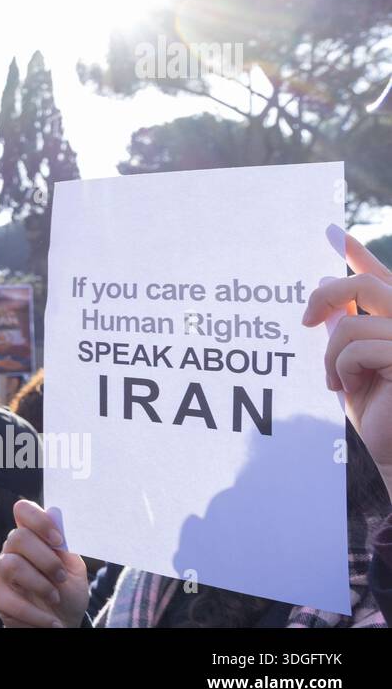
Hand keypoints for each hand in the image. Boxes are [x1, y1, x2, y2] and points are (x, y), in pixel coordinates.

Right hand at [0, 499, 89, 627]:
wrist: (61, 623)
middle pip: (18, 537)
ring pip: (11, 565)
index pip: (23, 510)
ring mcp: (1, 571)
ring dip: (40, 585)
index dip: (39, 520)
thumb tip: (57, 520)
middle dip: (46, 559)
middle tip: (61, 577)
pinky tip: (52, 621)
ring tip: (55, 598)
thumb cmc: (67, 593)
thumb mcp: (74, 570)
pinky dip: (37, 614)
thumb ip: (66, 547)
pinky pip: (11, 601)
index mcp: (32, 536)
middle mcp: (12, 549)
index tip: (58, 540)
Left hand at [301, 230, 391, 499]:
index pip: (380, 280)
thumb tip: (326, 278)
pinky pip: (356, 347)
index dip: (357, 254)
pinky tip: (347, 391)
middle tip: (304, 319)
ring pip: (352, 323)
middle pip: (364, 287)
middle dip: (325, 296)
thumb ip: (345, 323)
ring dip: (331, 355)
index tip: (330, 231)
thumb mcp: (349, 363)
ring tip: (334, 382)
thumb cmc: (372, 416)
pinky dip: (340, 369)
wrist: (386, 457)